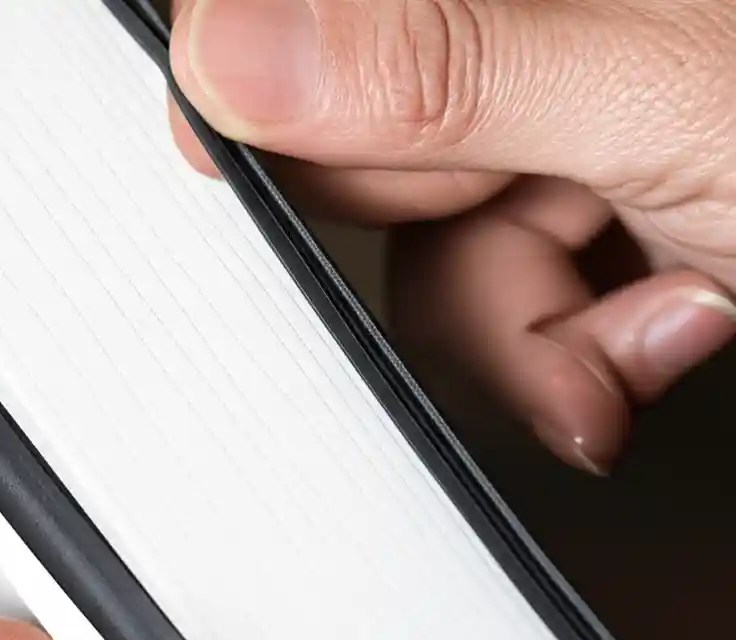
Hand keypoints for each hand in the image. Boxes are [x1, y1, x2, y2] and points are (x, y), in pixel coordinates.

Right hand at [166, 0, 735, 473]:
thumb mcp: (677, 102)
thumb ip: (448, 64)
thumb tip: (236, 45)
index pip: (324, 14)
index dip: (259, 72)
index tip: (224, 146)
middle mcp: (549, 33)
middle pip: (374, 138)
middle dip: (451, 233)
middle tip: (560, 249)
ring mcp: (572, 121)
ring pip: (437, 245)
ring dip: (527, 327)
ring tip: (650, 332)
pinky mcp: (599, 206)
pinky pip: (507, 291)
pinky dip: (570, 345)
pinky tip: (665, 328)